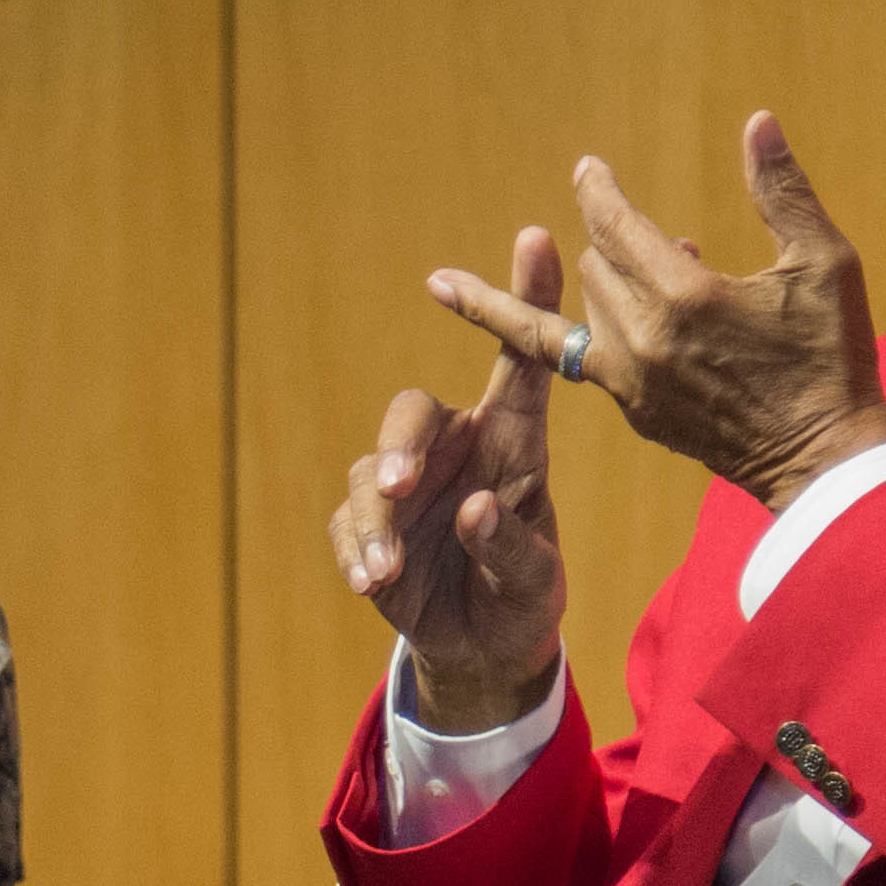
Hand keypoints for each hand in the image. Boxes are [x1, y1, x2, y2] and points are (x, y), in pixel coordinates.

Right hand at [332, 224, 569, 733]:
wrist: (482, 647)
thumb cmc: (522, 593)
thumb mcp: (535, 582)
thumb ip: (512, 547)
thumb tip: (474, 510)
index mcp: (511, 442)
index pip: (520, 362)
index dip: (526, 300)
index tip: (535, 239)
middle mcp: (452, 449)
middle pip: (413, 411)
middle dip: (401, 443)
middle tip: (400, 483)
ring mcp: (404, 487)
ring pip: (371, 474)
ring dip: (375, 517)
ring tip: (385, 569)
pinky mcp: (369, 528)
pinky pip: (349, 525)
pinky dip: (357, 551)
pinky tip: (369, 582)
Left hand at [433, 113, 885, 510]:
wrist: (825, 460)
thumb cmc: (833, 357)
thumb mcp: (825, 263)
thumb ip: (783, 190)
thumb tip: (757, 122)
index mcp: (686, 296)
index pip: (614, 226)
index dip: (597, 191)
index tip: (588, 170)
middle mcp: (645, 340)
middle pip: (594, 266)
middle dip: (612, 238)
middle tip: (640, 227)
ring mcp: (633, 384)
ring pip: (584, 312)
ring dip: (604, 282)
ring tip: (646, 269)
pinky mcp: (636, 413)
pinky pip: (580, 361)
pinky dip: (575, 330)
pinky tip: (592, 315)